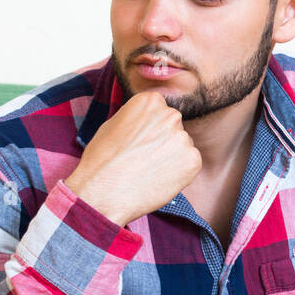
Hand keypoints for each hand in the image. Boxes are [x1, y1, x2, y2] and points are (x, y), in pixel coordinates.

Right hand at [64, 89, 202, 226]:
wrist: (102, 193)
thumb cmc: (101, 161)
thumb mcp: (113, 125)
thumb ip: (137, 117)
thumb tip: (151, 118)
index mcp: (151, 101)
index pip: (161, 113)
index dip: (149, 131)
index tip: (137, 143)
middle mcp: (171, 114)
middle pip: (174, 128)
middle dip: (163, 143)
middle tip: (143, 160)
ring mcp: (183, 137)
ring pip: (182, 147)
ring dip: (171, 158)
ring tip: (147, 172)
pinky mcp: (193, 159)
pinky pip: (190, 164)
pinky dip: (179, 174)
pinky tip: (158, 180)